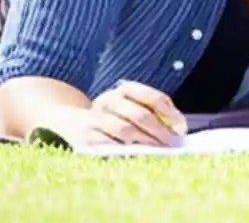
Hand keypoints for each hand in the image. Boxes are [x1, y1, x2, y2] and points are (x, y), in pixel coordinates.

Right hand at [49, 80, 185, 147]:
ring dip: (145, 143)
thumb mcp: (129, 108)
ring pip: (125, 130)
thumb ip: (152, 114)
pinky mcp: (84, 137)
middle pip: (140, 115)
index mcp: (123, 90)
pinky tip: (137, 157)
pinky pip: (109, 145)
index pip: (152, 97)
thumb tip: (178, 130)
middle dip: (160, 132)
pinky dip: (125, 152)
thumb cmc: (112, 118)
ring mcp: (94, 118)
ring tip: (159, 152)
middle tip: (173, 145)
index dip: (170, 112)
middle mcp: (108, 100)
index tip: (181, 127)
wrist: (67, 121)